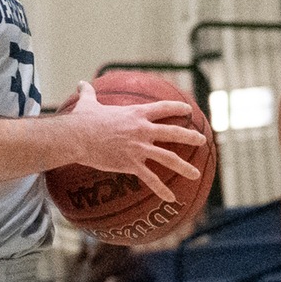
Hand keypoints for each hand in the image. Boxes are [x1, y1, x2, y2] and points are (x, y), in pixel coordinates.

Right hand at [56, 80, 204, 202]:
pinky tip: (172, 198)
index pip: (164, 109)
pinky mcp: (132, 164)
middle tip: (203, 140)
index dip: (178, 109)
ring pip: (169, 158)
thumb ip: (88, 93)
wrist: (77, 137)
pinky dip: (162, 190)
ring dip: (185, 167)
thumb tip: (79, 83)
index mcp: (136, 114)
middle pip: (174, 133)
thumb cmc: (82, 120)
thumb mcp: (87, 103)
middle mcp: (143, 130)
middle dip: (190, 137)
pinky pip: (151, 179)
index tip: (188, 111)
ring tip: (196, 174)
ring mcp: (139, 148)